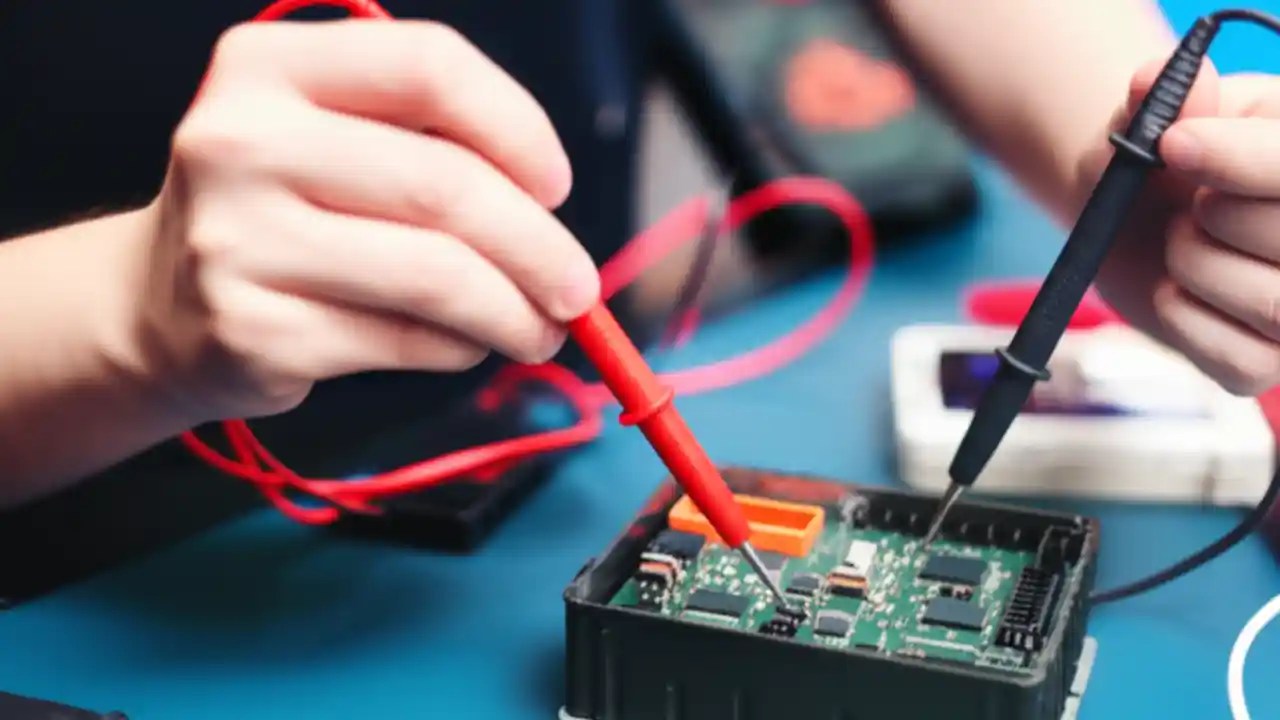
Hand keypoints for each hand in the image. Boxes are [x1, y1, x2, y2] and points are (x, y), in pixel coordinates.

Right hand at [131, 20, 598, 421]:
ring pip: (435, 275)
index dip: (518, 126)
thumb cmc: (281, 211)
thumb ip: (426, 142)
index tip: (556, 185)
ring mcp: (238, 240)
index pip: (428, 66)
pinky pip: (402, 341)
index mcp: (269, 67)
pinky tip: (465, 345)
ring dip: (513, 311)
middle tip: (578, 289)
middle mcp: (240, 141)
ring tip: (540, 330)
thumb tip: (551, 207)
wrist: (159, 305)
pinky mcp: (254, 330)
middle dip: (539, 246)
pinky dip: (457, 348)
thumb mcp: (327, 139)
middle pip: (445, 185)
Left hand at [1084, 61, 1279, 394]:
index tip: (1172, 144)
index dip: (1236, 158)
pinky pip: (1238, 362)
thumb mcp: (1161, 118)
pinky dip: (1185, 320)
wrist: (1136, 217)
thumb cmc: (1165, 162)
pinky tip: (1175, 290)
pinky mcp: (1269, 365)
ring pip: (1275, 305)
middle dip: (1213, 216)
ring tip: (1180, 242)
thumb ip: (1161, 98)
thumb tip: (1152, 79)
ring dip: (1197, 267)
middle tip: (1186, 205)